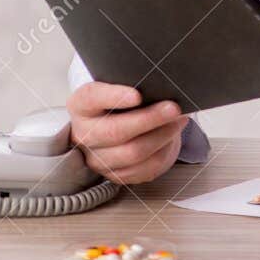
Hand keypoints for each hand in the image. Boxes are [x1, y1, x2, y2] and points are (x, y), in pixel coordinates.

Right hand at [66, 82, 186, 184]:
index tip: (137, 94)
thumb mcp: (123, 87)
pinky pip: (145, 168)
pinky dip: (164, 150)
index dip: (113, 96)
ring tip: (179, 120)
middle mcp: (84, 134)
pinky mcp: (116, 174)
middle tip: (173, 108)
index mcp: (81, 106)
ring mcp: (98, 158)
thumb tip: (160, 88)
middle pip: (115, 131)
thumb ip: (134, 85)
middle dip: (149, 119)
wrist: (123, 123)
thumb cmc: (124, 101)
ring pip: (133, 152)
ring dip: (162, 136)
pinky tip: (172, 137)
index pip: (91, 98)